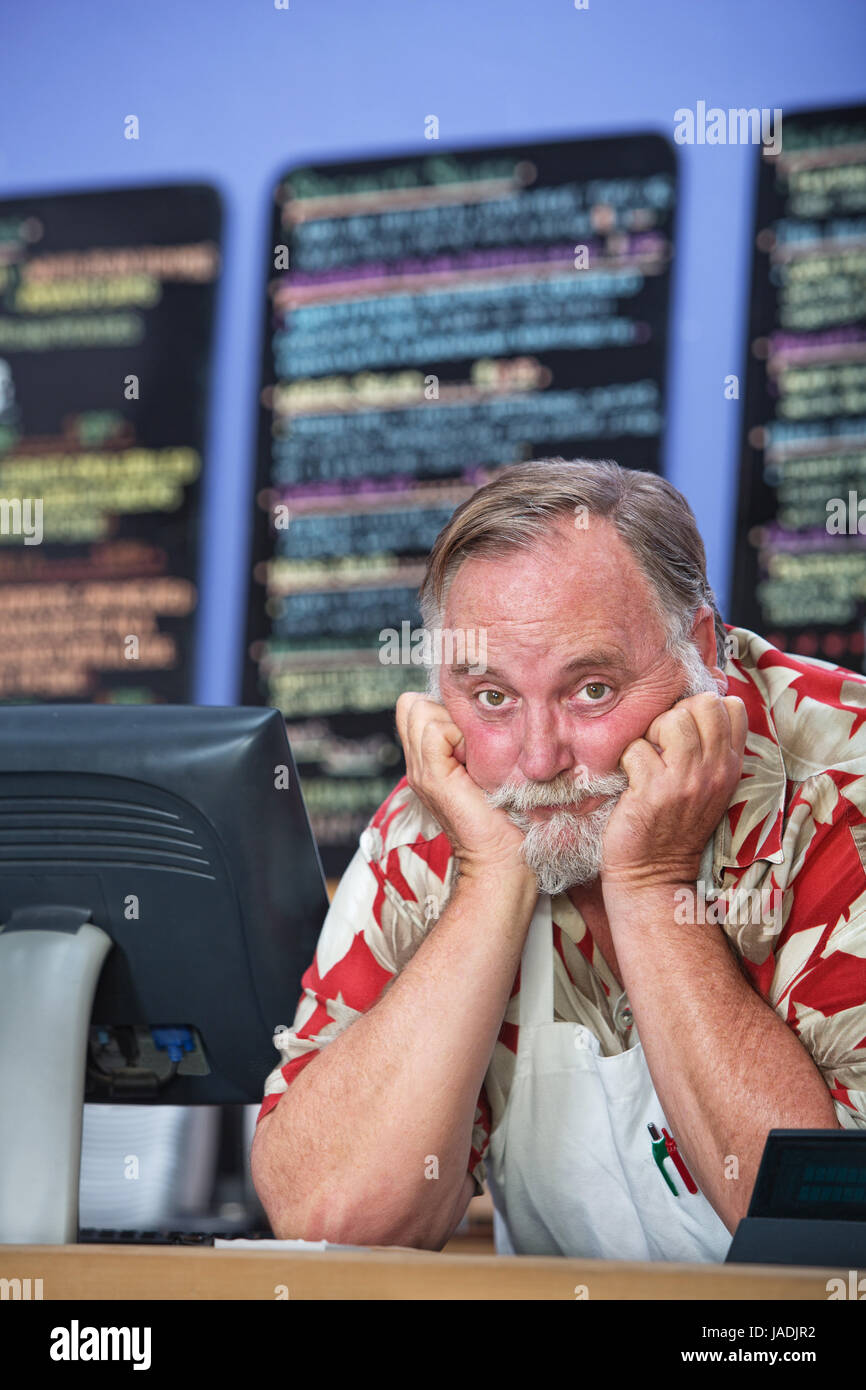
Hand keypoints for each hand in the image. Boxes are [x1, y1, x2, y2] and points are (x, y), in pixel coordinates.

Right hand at [395, 692, 531, 880]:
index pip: (415, 706)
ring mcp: (420, 770)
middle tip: (469, 743)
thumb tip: (479, 712)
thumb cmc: (506, 816)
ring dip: (452, 722)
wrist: (501, 857)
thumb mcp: (487, 768)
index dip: (443, 709)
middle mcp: (417, 764)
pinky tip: (472, 760)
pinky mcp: (431, 776)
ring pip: (419, 710)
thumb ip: (473, 742)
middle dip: (444, 711)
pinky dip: (456, 734)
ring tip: (472, 754)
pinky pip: (434, 729)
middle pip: (412, 704)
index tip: (470, 736)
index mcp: (428, 760)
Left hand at [601, 692, 746, 889]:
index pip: (732, 706)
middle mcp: (715, 770)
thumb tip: (694, 701)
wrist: (654, 873)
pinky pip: (636, 747)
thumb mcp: (706, 784)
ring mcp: (686, 780)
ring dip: (650, 733)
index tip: (684, 732)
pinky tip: (630, 780)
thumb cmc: (674, 822)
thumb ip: (707, 746)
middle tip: (662, 743)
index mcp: (731, 765)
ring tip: (647, 759)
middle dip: (676, 713)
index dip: (701, 708)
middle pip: (704, 703)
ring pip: (672, 719)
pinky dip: (626, 759)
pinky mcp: (654, 791)